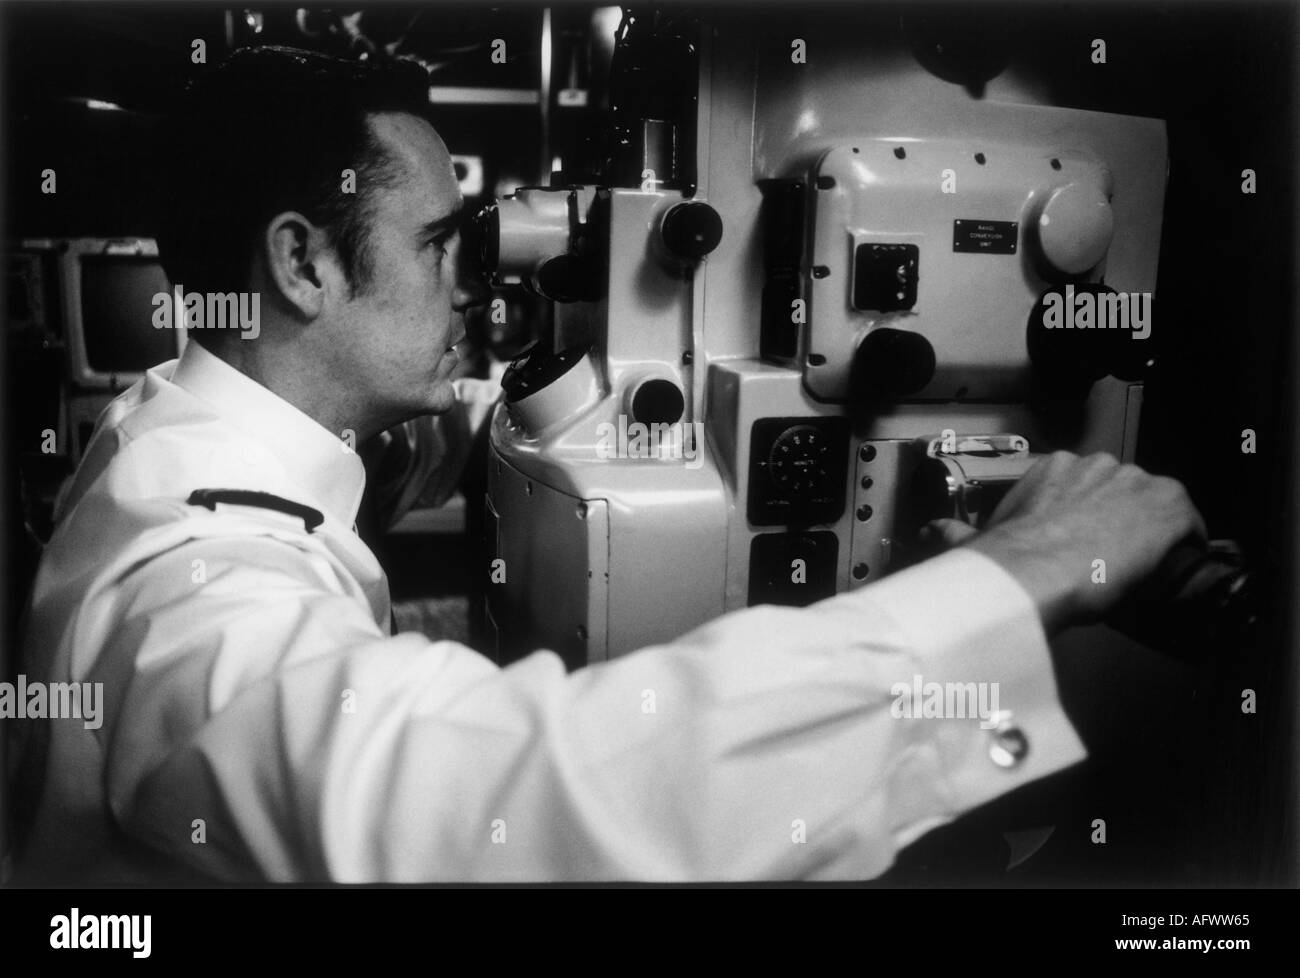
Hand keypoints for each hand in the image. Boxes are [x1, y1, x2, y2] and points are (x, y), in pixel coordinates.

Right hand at [925, 452, 1206, 632]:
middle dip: (1118, 522)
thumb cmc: (1006, 558)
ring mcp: (1137, 482)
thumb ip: (956, 531)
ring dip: (1150, 534)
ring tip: (1138, 571)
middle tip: (1106, 559)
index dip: (1086, 517)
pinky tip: (1170, 570)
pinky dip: (1184, 546)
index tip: (1081, 543)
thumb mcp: (977, 540)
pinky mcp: (1169, 506)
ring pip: (1155, 508)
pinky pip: (1189, 525)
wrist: (1034, 574)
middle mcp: (1099, 464)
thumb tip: (930, 532)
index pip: (1086, 485)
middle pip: (1123, 492)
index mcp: (1056, 467)